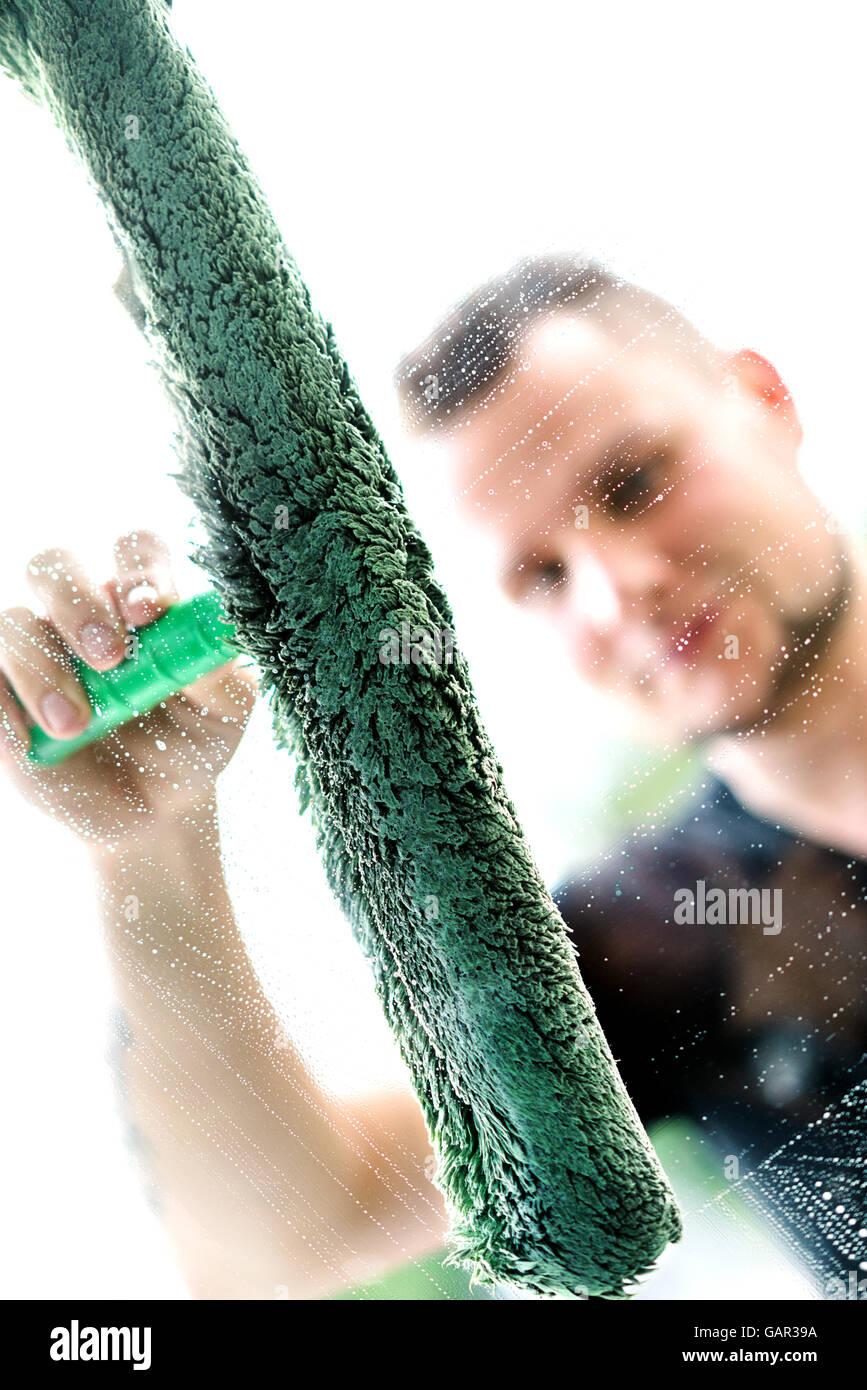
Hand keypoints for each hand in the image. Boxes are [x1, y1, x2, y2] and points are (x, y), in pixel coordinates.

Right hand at [0, 530, 255, 849]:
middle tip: (108, 657)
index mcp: (139, 599)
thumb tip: (209, 644)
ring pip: (10, 621)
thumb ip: (221, 675)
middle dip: (78, 605)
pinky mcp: (3, 695)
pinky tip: (26, 741)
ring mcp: (34, 650)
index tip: (150, 613)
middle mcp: (80, 612)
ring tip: (74, 725)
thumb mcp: (224, 712)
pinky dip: (1, 707)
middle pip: (54, 566)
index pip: (133, 552)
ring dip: (39, 667)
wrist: (154, 806)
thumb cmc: (192, 740)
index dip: (138, 570)